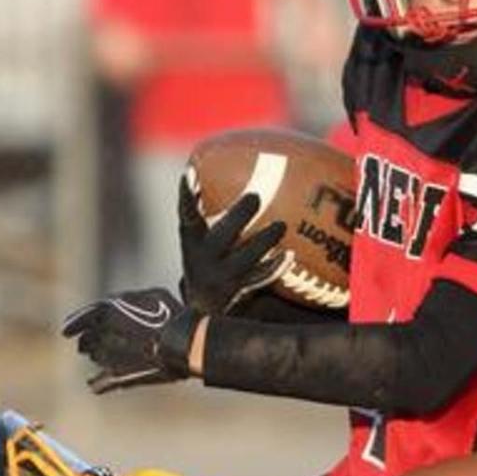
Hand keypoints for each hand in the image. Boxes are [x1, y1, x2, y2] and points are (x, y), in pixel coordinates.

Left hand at [61, 286, 193, 394]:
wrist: (185, 343)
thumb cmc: (172, 315)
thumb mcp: (153, 294)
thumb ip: (131, 298)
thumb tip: (121, 301)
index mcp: (108, 312)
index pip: (83, 318)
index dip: (74, 324)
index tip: (65, 331)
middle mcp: (103, 334)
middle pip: (87, 341)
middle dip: (86, 342)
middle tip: (85, 346)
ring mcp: (110, 356)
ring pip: (96, 358)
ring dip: (97, 357)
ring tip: (102, 358)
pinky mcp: (119, 376)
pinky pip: (100, 383)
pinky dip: (98, 383)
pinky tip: (95, 385)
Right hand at [178, 172, 290, 314]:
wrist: (203, 309)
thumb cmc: (207, 258)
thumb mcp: (200, 237)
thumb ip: (205, 209)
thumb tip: (214, 166)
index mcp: (192, 240)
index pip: (187, 214)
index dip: (187, 195)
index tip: (190, 173)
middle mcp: (203, 259)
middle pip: (222, 236)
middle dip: (238, 216)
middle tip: (255, 197)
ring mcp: (222, 276)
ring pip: (245, 259)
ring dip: (263, 241)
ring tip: (281, 225)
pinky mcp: (240, 290)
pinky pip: (261, 278)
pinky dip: (275, 267)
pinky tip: (290, 256)